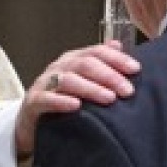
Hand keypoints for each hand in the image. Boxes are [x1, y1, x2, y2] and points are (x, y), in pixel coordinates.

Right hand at [15, 40, 139, 157]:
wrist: (31, 122)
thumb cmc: (61, 99)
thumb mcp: (82, 80)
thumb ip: (100, 63)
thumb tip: (118, 44)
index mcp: (73, 59)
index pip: (97, 52)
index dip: (117, 59)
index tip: (135, 69)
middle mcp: (59, 67)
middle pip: (85, 64)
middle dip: (108, 76)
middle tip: (127, 90)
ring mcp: (44, 83)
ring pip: (68, 80)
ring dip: (90, 88)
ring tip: (109, 98)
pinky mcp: (33, 101)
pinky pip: (47, 98)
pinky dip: (61, 101)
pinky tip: (76, 106)